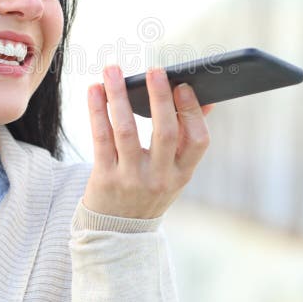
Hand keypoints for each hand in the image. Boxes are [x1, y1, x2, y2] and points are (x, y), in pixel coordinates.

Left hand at [82, 65, 214, 219]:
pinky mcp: (105, 178)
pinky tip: (95, 90)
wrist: (117, 232)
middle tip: (154, 70)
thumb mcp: (175, 172)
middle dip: (160, 97)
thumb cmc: (149, 190)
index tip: (183, 85)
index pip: (198, 140)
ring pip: (127, 130)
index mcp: (182, 174)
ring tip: (113, 70)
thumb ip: (188, 138)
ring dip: (119, 95)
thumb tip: (207, 101)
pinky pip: (101, 137)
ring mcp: (131, 179)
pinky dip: (97, 110)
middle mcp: (160, 178)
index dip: (192, 111)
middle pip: (165, 132)